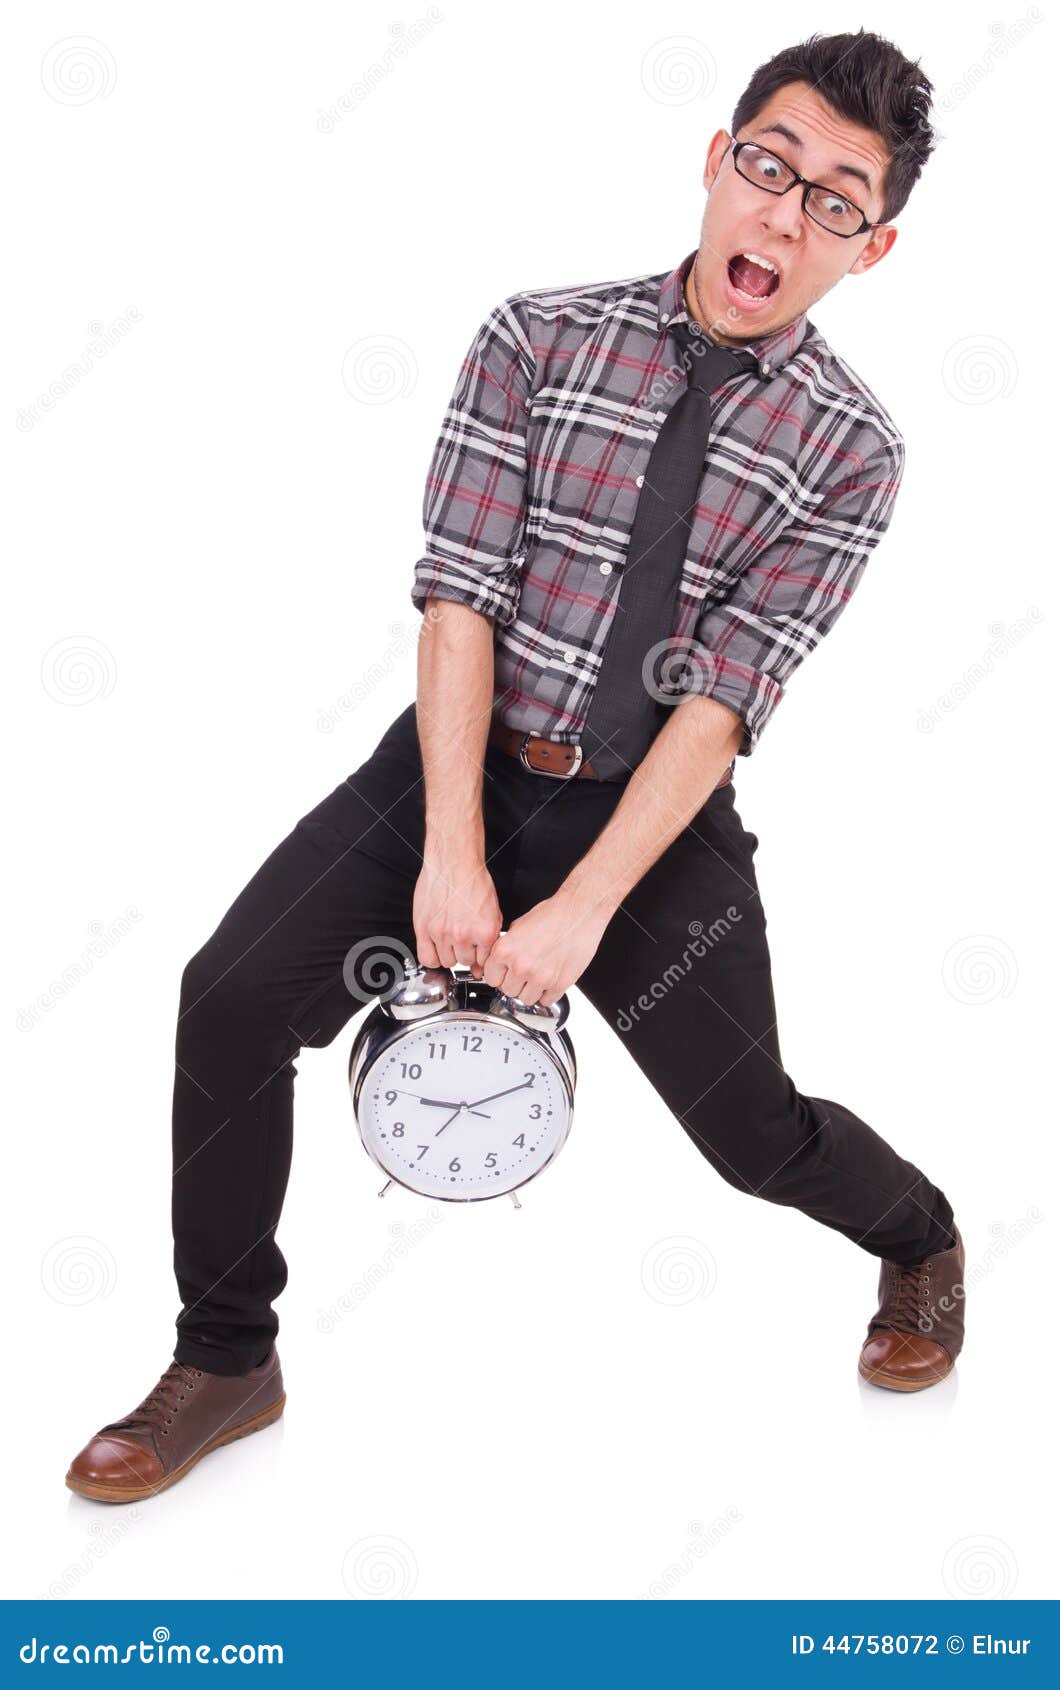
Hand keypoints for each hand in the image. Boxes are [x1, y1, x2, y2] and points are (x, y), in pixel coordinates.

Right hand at [413, 850, 502, 977]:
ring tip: (450, 939)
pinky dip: (432, 958)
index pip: (484, 961)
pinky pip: (427, 958)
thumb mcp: (493, 910)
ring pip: (446, 961)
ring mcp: (442, 933)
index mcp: (485, 931)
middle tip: (463, 941)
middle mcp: (464, 934)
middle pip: (465, 962)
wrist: (454, 862)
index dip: (480, 957)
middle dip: (465, 953)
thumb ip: (489, 937)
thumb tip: (483, 959)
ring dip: (449, 953)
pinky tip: (436, 948)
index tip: (476, 954)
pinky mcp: (424, 928)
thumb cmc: (473, 881)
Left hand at [480, 890, 612, 1005]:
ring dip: (530, 991)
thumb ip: (507, 948)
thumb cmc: (552, 915)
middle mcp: (520, 966)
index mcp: (505, 951)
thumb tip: (501, 962)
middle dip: (515, 983)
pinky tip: (550, 981)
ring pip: (526, 999)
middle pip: (508, 991)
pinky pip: (547, 1001)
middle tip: (524, 973)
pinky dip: (548, 994)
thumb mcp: (518, 926)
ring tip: (538, 977)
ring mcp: (540, 977)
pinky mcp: (559, 984)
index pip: (491, 979)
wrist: (579, 913)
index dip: (499, 976)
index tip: (505, 974)